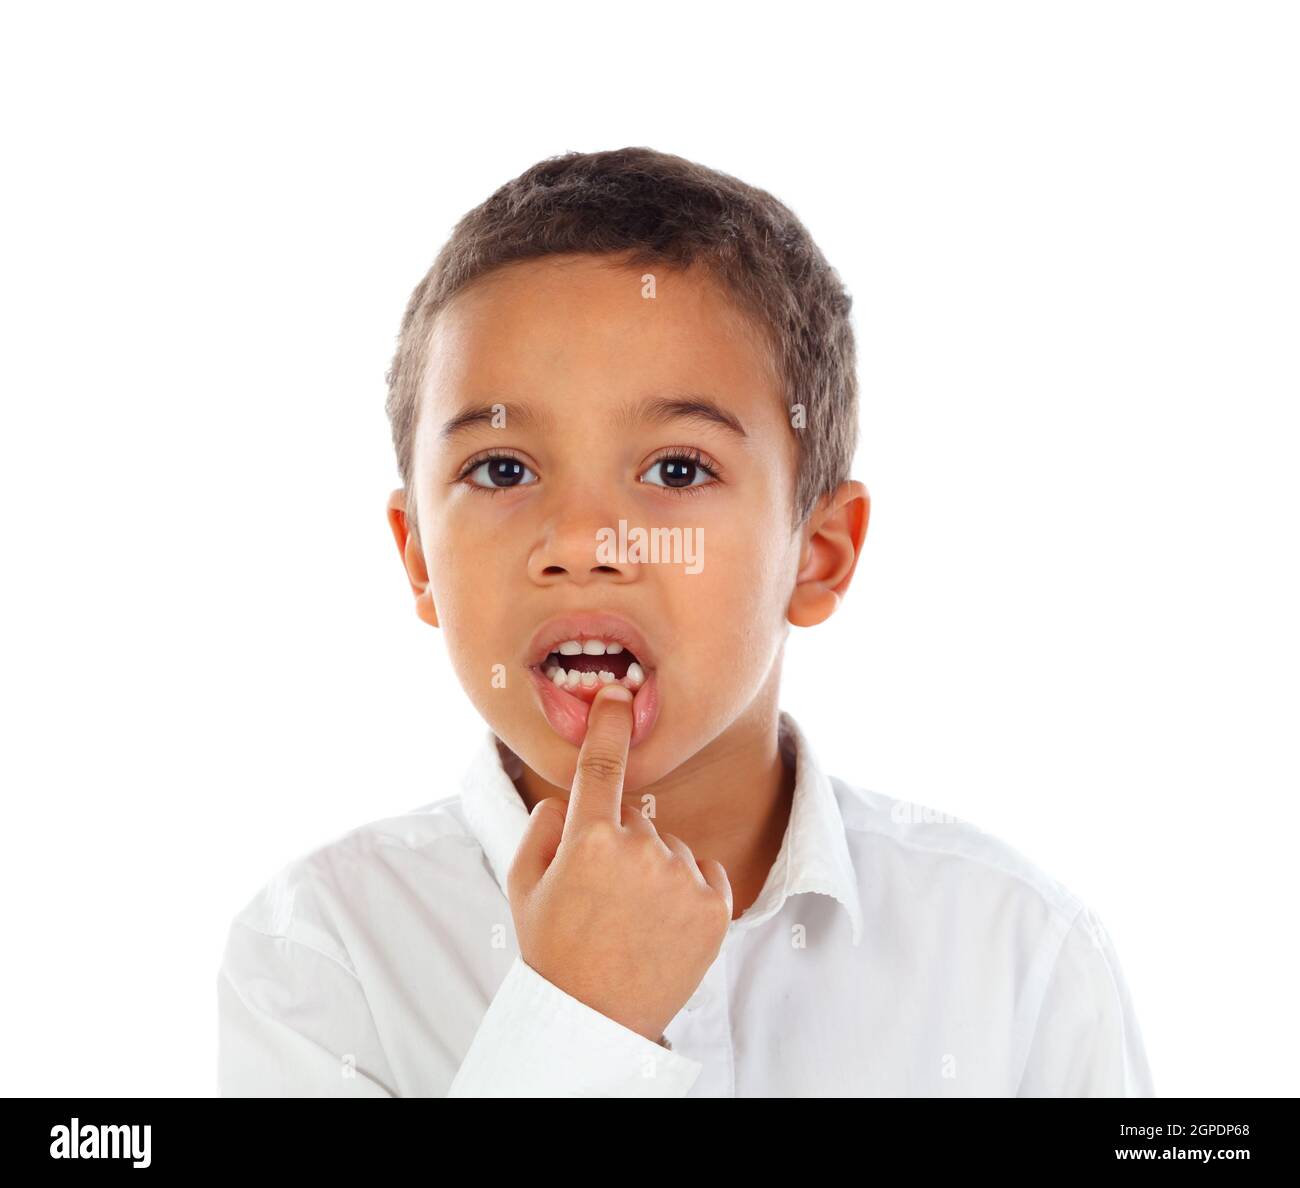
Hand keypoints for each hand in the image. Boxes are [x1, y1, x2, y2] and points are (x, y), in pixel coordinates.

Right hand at [507, 684, 733, 1041]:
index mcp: (588, 839)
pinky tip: (662, 924)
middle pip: (636, 817)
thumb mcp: (522, 885)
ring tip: (631, 919)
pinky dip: (687, 889)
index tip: (618, 694)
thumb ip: (541, 826)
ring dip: (654, 869)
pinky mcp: (716, 905)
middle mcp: (641, 849)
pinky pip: (703, 871)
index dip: (610, 724)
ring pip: (669, 846)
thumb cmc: (552, 949)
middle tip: (601, 895)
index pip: (602, 764)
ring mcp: (682, 877)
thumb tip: (570, 797)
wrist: (596, 1020)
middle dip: (621, 841)